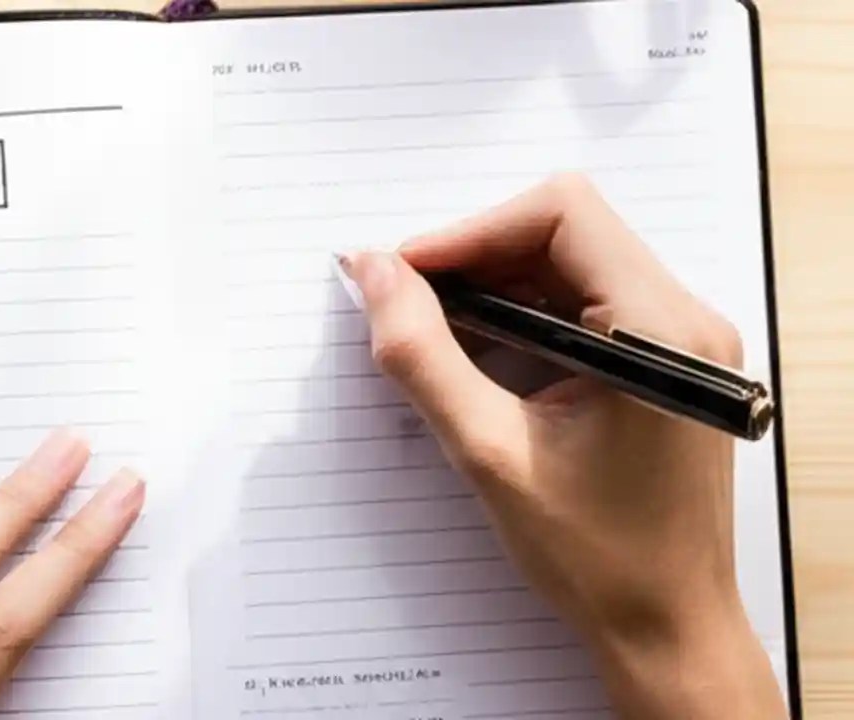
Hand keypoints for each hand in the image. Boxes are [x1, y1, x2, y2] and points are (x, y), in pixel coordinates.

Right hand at [339, 174, 786, 718]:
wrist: (666, 626)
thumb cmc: (597, 557)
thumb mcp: (488, 453)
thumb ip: (422, 356)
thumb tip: (375, 274)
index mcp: (659, 330)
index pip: (562, 213)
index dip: (471, 230)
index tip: (407, 273)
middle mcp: (685, 318)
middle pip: (566, 228)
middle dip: (478, 253)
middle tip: (410, 300)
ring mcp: (681, 338)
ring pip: (572, 260)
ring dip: (498, 281)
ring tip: (437, 327)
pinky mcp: (664, 359)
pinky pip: (586, 300)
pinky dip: (525, 310)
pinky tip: (481, 351)